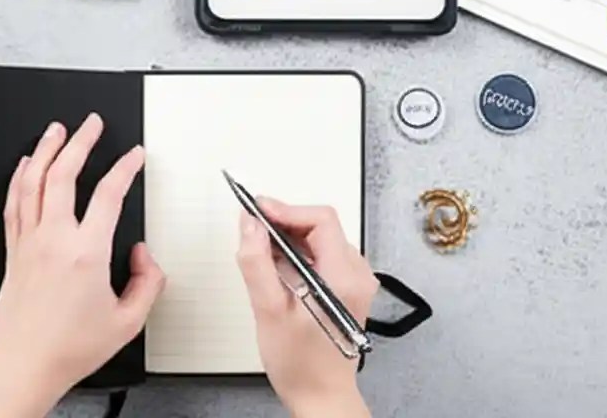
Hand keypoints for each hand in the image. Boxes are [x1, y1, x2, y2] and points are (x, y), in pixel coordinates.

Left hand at [0, 114, 166, 417]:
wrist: (23, 364)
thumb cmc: (67, 348)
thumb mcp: (128, 322)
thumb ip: (147, 283)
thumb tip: (143, 257)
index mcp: (85, 253)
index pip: (108, 194)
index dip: (125, 168)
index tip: (134, 156)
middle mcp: (53, 240)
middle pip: (64, 174)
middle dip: (81, 141)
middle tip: (91, 124)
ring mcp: (29, 242)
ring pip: (34, 181)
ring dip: (46, 149)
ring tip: (56, 130)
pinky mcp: (13, 251)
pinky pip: (14, 202)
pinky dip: (20, 177)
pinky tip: (25, 165)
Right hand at [236, 198, 378, 417]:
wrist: (321, 396)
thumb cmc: (301, 365)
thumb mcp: (268, 311)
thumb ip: (257, 263)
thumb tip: (249, 225)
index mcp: (343, 277)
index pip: (320, 219)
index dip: (285, 209)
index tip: (257, 210)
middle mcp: (356, 275)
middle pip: (320, 226)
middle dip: (284, 223)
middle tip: (252, 230)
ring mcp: (354, 282)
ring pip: (320, 239)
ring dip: (288, 239)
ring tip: (261, 253)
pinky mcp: (346, 288)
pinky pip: (322, 256)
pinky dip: (297, 254)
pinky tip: (277, 269)